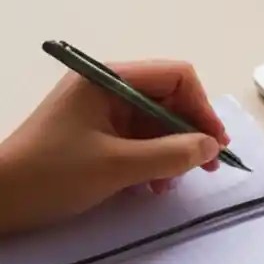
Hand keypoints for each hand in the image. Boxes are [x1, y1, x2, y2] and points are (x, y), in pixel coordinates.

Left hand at [0, 61, 227, 234]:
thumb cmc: (50, 175)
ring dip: (172, 151)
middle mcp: (105, 88)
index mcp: (107, 80)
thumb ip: (171, 154)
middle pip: (167, 100)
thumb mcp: (117, 166)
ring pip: (155, 123)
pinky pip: (137, 139)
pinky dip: (152, 160)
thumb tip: (211, 147)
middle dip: (189, 132)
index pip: (175, 77)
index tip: (213, 143)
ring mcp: (98, 111)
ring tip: (173, 183)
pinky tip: (152, 186)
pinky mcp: (94, 134)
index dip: (201, 108)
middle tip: (208, 166)